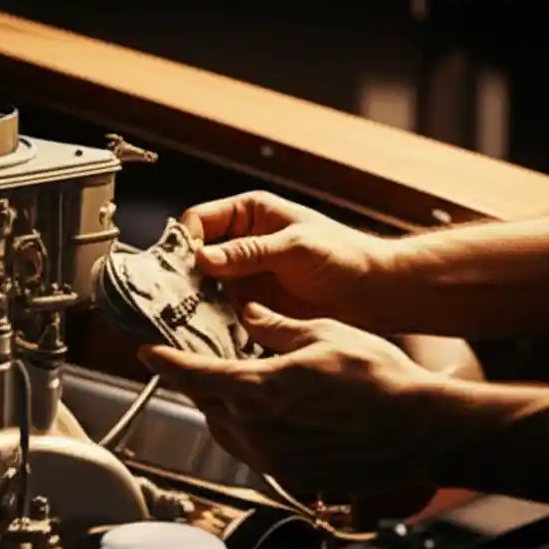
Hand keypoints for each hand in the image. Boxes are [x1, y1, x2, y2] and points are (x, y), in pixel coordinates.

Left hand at [138, 303, 445, 493]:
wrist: (423, 430)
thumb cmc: (380, 380)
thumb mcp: (322, 333)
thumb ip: (276, 327)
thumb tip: (252, 314)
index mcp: (256, 391)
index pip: (193, 376)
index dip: (165, 362)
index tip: (147, 352)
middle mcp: (257, 431)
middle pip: (206, 404)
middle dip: (197, 382)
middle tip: (195, 363)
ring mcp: (275, 459)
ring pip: (227, 431)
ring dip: (222, 408)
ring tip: (235, 385)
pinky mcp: (294, 475)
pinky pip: (254, 452)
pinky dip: (249, 430)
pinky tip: (268, 413)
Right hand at [181, 192, 396, 330]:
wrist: (375, 294)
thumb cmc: (344, 257)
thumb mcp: (295, 248)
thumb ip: (248, 252)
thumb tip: (202, 257)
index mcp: (248, 214)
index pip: (199, 221)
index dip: (185, 241)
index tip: (179, 266)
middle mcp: (239, 243)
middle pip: (193, 256)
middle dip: (182, 275)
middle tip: (173, 299)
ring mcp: (243, 276)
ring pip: (201, 286)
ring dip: (194, 302)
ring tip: (185, 321)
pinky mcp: (250, 305)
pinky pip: (219, 312)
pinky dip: (211, 322)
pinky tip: (207, 334)